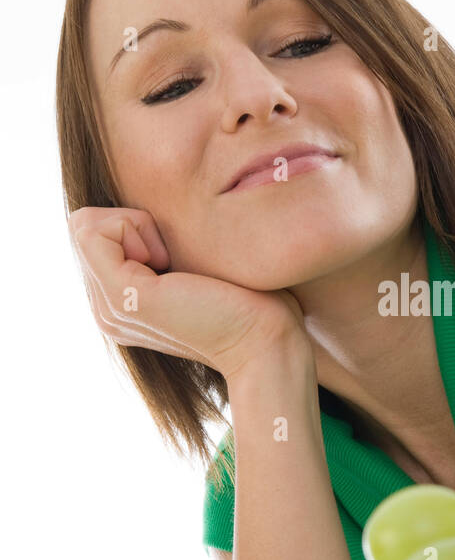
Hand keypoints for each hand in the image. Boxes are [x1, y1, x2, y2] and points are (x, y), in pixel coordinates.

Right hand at [68, 206, 311, 381]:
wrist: (264, 342)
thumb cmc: (248, 300)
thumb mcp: (193, 267)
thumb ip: (162, 251)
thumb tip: (155, 217)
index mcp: (121, 305)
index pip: (94, 234)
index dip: (134, 227)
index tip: (176, 258)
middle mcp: (107, 310)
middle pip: (86, 227)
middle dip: (133, 224)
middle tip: (176, 261)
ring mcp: (109, 308)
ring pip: (86, 225)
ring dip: (136, 226)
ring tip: (173, 264)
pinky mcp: (121, 297)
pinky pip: (94, 230)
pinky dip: (134, 228)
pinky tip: (169, 263)